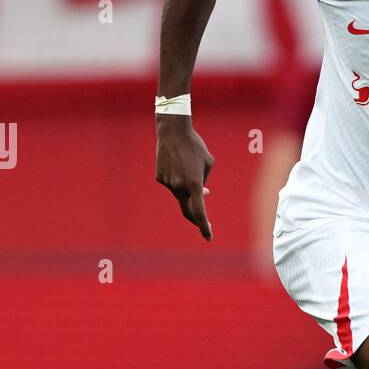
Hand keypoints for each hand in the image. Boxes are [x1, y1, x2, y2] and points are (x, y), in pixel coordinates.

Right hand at [155, 115, 213, 239]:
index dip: (204, 227)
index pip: (200, 212)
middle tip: (205, 223)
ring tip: (189, 166)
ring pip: (180, 194)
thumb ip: (204, 182)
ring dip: (188, 188)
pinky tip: (177, 163)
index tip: (209, 237)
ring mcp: (167, 183)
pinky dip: (177, 180)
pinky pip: (172, 184)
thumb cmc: (195, 146)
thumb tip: (202, 194)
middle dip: (197, 218)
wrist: (172, 131)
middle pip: (188, 211)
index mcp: (194, 184)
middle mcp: (179, 186)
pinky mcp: (160, 177)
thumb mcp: (208, 164)